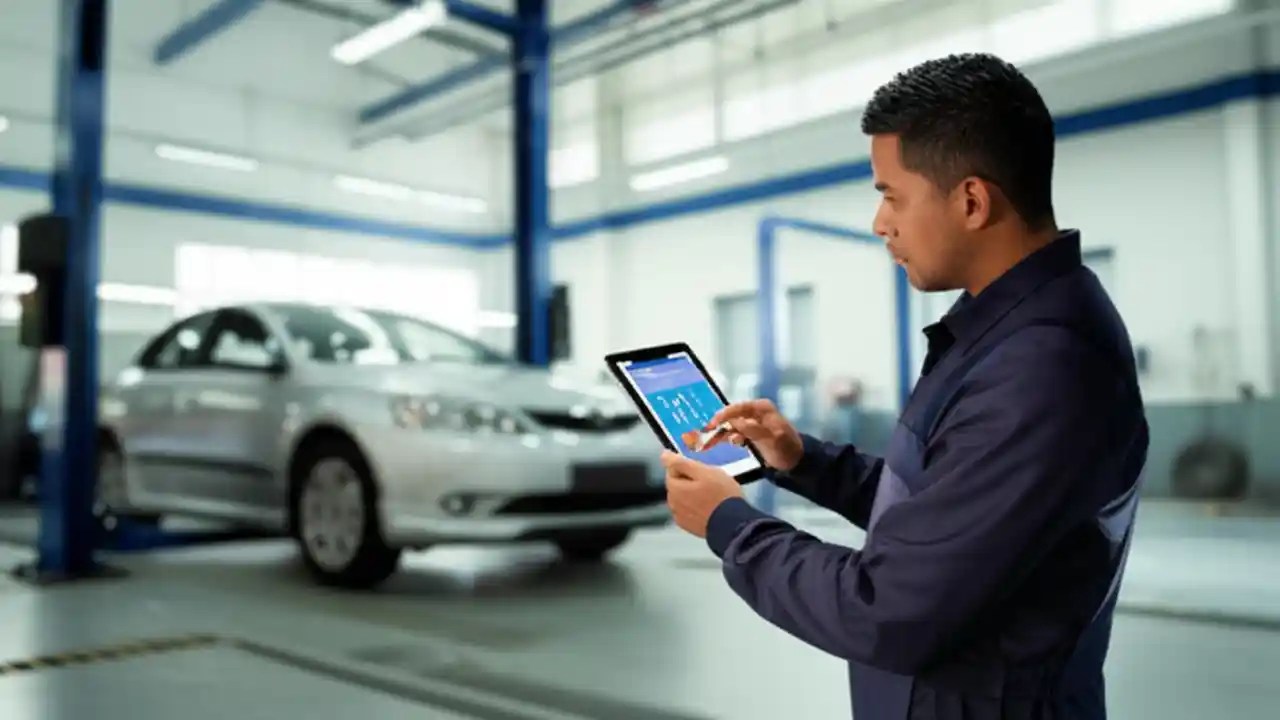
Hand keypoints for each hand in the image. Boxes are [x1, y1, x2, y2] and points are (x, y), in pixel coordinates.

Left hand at [661, 451, 743, 537]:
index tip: (702, 470)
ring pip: (682, 498)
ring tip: (711, 496)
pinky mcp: (689, 527)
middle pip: (677, 485)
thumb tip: (664, 455)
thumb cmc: (721, 495)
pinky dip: (695, 508)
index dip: (687, 467)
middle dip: (689, 481)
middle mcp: (673, 504)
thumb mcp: (704, 472)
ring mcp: (681, 517)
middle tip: (709, 482)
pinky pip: (688, 511)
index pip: (672, 469)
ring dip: (692, 495)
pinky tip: (709, 508)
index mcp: (675, 488)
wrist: (733, 524)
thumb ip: (681, 463)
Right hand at [689, 399, 804, 471]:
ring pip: (729, 425)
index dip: (723, 415)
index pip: (738, 408)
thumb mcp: (772, 440)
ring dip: (717, 434)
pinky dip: (723, 438)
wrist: (796, 462)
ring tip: (704, 444)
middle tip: (702, 436)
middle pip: (731, 416)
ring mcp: (751, 422)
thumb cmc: (786, 449)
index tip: (711, 425)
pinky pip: (732, 433)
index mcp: (761, 408)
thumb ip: (754, 430)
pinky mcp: (749, 433)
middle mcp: (754, 412)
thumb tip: (736, 422)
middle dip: (716, 426)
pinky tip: (715, 445)